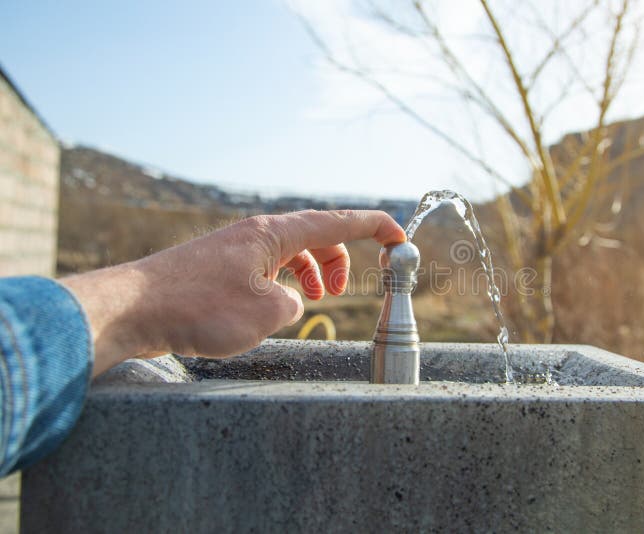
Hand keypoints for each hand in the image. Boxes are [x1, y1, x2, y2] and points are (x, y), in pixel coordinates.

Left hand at [61, 210, 405, 376]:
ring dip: (309, 273)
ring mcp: (235, 249)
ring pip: (289, 252)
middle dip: (337, 260)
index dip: (373, 227)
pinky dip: (282, 282)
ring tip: (311, 299)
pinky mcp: (217, 268)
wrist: (132, 310)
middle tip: (341, 292)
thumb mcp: (266, 313)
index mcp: (274, 233)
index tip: (399, 235)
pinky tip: (273, 307)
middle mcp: (256, 234)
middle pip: (314, 235)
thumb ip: (294, 302)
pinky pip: (265, 267)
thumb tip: (289, 299)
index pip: (335, 221)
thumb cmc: (197, 308)